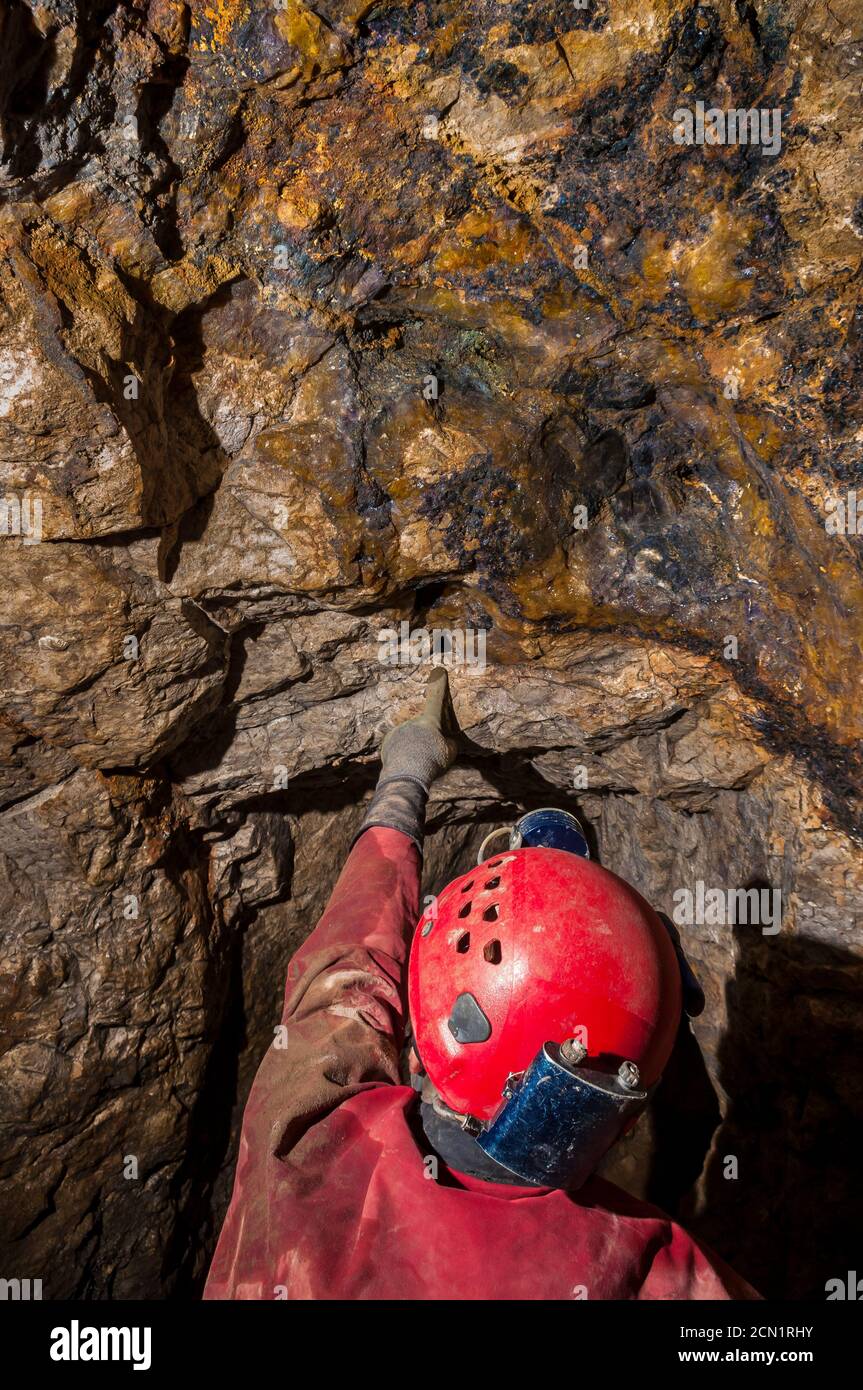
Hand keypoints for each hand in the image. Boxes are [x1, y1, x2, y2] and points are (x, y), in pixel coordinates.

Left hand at [380, 668, 458, 789]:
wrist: (406, 774)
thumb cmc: (431, 761)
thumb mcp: (450, 752)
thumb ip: (448, 743)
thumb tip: (447, 742)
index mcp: (430, 720)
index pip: (437, 699)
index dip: (439, 685)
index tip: (438, 671)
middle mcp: (412, 721)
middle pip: (421, 726)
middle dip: (424, 737)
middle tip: (428, 753)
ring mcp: (398, 730)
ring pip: (408, 735)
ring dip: (412, 745)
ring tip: (416, 761)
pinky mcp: (387, 741)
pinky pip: (397, 744)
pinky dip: (402, 752)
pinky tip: (406, 763)